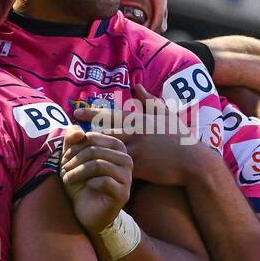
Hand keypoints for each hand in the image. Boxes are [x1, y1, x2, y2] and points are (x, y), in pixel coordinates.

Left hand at [60, 125, 132, 232]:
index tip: (64, 159)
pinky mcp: (123, 193)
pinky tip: (86, 187)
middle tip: (63, 170)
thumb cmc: (81, 183)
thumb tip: (78, 129)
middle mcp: (126, 159)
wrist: (86, 211)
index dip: (74, 147)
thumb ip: (72, 140)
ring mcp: (127, 177)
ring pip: (99, 165)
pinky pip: (105, 182)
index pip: (92, 137)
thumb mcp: (72, 159)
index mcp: (116, 147)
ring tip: (67, 179)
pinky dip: (90, 183)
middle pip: (94, 151)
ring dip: (78, 172)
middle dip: (74, 160)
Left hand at [73, 85, 204, 186]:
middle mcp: (135, 134)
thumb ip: (149, 100)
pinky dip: (102, 171)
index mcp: (139, 120)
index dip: (91, 113)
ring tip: (72, 155)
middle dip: (83, 133)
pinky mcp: (137, 169)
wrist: (193, 163)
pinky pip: (115, 169)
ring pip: (106, 151)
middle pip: (102, 132)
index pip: (110, 114)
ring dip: (89, 153)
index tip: (75, 113)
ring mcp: (135, 151)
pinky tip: (88, 175)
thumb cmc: (180, 138)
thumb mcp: (166, 114)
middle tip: (66, 135)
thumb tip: (136, 85)